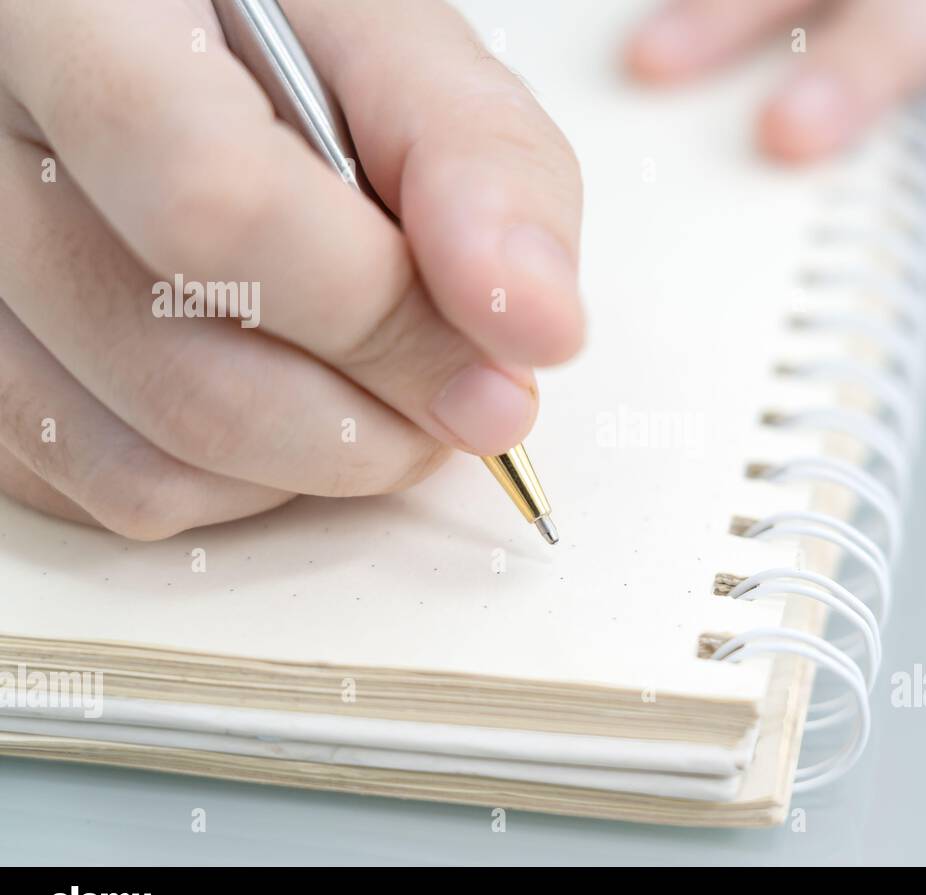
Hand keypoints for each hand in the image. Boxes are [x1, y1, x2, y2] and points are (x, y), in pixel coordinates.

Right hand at [0, 0, 583, 538]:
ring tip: (369, 363)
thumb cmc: (270, 33)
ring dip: (323, 458)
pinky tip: (280, 383)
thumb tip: (535, 327)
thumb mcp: (394, 46)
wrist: (173, 53)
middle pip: (191, 378)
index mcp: (74, 22)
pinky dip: (247, 482)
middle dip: (378, 417)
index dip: (383, 316)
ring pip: (157, 468)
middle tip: (456, 380)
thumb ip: (478, 163)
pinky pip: (125, 499)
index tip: (498, 368)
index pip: (214, 208)